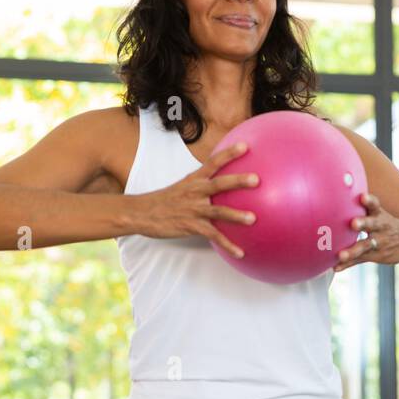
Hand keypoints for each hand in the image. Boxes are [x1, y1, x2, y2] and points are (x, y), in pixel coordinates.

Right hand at [133, 141, 258, 257]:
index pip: (213, 162)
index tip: (245, 145)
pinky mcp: (190, 226)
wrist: (141, 213)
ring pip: (218, 211)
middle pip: (219, 184)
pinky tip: (241, 253)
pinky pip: (213, 236)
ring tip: (253, 219)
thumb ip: (202, 185)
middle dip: (238, 181)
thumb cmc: (164, 201)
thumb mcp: (183, 187)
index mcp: (194, 180)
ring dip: (236, 215)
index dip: (228, 153)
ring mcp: (193, 209)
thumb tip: (222, 186)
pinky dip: (227, 245)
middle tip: (257, 179)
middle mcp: (195, 192)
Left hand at [334, 193, 398, 270]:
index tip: (362, 197)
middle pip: (372, 224)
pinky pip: (360, 259)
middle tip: (353, 223)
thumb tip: (340, 191)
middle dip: (363, 223)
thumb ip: (363, 206)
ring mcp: (379, 242)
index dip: (369, 201)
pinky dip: (347, 264)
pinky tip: (336, 267)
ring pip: (365, 246)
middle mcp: (380, 227)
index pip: (375, 205)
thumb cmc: (387, 224)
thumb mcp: (380, 213)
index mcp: (379, 214)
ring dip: (353, 250)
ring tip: (341, 255)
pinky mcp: (376, 256)